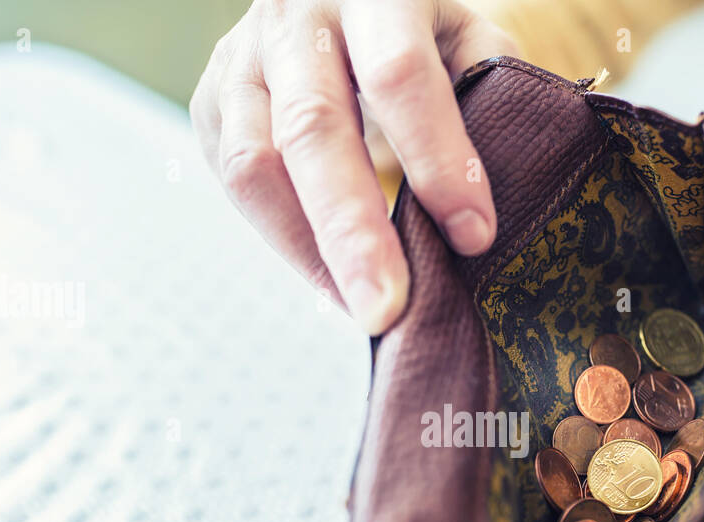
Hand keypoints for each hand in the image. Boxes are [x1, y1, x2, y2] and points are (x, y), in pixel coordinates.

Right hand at [190, 0, 512, 332]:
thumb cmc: (417, 29)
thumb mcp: (465, 38)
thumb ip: (486, 99)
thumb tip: (491, 207)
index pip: (399, 73)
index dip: (436, 158)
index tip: (475, 236)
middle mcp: (296, 16)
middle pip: (313, 129)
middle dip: (353, 231)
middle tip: (387, 310)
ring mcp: (241, 58)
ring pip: (256, 165)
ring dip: (309, 250)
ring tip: (360, 308)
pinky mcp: (212, 101)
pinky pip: (236, 184)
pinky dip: (284, 239)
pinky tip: (328, 277)